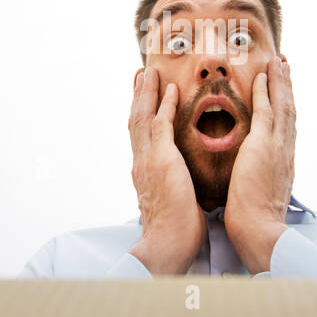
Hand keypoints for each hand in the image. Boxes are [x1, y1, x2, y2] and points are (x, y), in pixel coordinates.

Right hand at [127, 67, 206, 274]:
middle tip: (141, 73)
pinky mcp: (161, 160)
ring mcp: (148, 160)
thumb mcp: (172, 201)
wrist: (167, 245)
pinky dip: (165, 105)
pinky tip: (171, 88)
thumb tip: (182, 185)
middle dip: (138, 96)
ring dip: (147, 92)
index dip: (142, 114)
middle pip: (135, 120)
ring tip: (150, 71)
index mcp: (144, 172)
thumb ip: (173, 187)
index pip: (140, 136)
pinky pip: (160, 125)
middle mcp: (141, 162)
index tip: (144, 96)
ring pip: (142, 116)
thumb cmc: (175, 231)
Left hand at [224, 56, 295, 273]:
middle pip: (289, 111)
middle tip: (285, 65)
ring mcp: (277, 147)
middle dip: (287, 86)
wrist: (259, 230)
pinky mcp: (263, 146)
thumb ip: (260, 178)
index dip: (285, 105)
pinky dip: (266, 92)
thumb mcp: (262, 193)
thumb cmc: (255, 220)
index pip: (286, 127)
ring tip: (278, 61)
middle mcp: (286, 151)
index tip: (283, 88)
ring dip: (280, 81)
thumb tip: (253, 174)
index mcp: (284, 162)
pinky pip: (266, 111)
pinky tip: (262, 76)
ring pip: (282, 106)